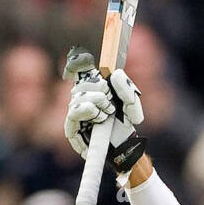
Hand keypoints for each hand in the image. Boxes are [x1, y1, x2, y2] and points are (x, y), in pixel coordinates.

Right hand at [63, 54, 144, 172]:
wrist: (124, 146)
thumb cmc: (125, 123)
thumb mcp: (131, 105)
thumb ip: (126, 89)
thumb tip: (114, 75)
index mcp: (91, 87)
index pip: (78, 67)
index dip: (78, 61)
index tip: (85, 58)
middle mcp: (81, 97)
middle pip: (81, 83)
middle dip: (98, 90)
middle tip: (110, 101)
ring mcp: (75, 112)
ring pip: (76, 98)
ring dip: (94, 102)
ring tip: (107, 113)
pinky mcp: (72, 129)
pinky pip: (72, 116)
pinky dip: (86, 113)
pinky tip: (98, 116)